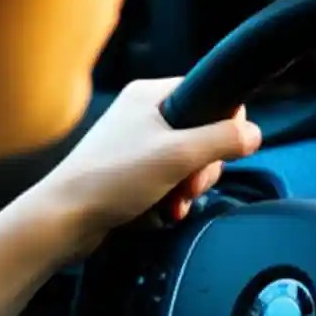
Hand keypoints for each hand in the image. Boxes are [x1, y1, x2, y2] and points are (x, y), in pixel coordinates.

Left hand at [29, 78, 261, 257]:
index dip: (224, 126)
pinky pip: (169, 181)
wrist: (61, 221)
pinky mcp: (130, 173)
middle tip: (189, 185)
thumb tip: (254, 133)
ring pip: (189, 163)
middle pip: (204, 135)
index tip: (217, 152)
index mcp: (151, 94)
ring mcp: (136, 145)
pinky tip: (162, 211)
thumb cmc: (110, 180)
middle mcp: (143, 114)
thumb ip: (223, 140)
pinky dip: (170, 199)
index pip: (209, 96)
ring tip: (172, 203)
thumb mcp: (178, 155)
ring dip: (188, 188)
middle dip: (203, 168)